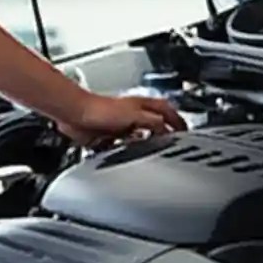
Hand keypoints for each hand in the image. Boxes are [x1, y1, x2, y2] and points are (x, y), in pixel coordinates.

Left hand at [57, 93, 187, 147]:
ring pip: (140, 135)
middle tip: (175, 144)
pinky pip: (123, 145)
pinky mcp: (108, 135)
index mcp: (142, 105)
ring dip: (147, 143)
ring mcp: (120, 124)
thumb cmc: (99, 110)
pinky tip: (130, 156)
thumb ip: (154, 123)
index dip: (179, 122)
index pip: (168, 112)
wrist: (75, 115)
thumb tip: (166, 131)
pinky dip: (129, 150)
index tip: (186, 133)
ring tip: (155, 152)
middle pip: (156, 123)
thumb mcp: (135, 116)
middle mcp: (132, 114)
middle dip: (166, 133)